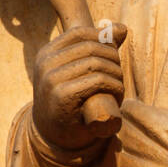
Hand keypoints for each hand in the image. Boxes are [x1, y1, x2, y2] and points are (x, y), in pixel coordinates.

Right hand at [32, 24, 125, 151]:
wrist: (54, 138)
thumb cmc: (71, 103)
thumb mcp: (79, 73)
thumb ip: (98, 49)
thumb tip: (122, 28)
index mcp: (47, 53)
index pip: (81, 32)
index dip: (104, 39)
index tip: (113, 56)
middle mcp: (45, 63)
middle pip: (92, 47)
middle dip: (113, 58)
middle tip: (118, 75)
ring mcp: (51, 79)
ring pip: (97, 64)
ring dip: (116, 75)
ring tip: (118, 87)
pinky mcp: (62, 95)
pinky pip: (98, 80)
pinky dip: (114, 86)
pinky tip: (116, 95)